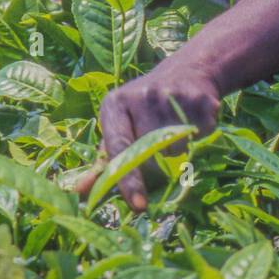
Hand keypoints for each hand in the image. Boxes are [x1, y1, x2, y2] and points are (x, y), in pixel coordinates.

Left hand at [78, 61, 220, 212]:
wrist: (186, 71)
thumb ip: (102, 162)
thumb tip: (78, 193)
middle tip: (163, 149)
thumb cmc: (143, 108)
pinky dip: (200, 137)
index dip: (129, 180)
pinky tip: (195, 120)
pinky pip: (200, 136)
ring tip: (178, 130)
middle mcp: (140, 95)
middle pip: (152, 155)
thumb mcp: (120, 126)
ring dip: (181, 152)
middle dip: (159, 165)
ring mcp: (170, 94)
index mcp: (115, 105)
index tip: (139, 206)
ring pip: (178, 149)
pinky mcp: (197, 97)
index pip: (119, 147)